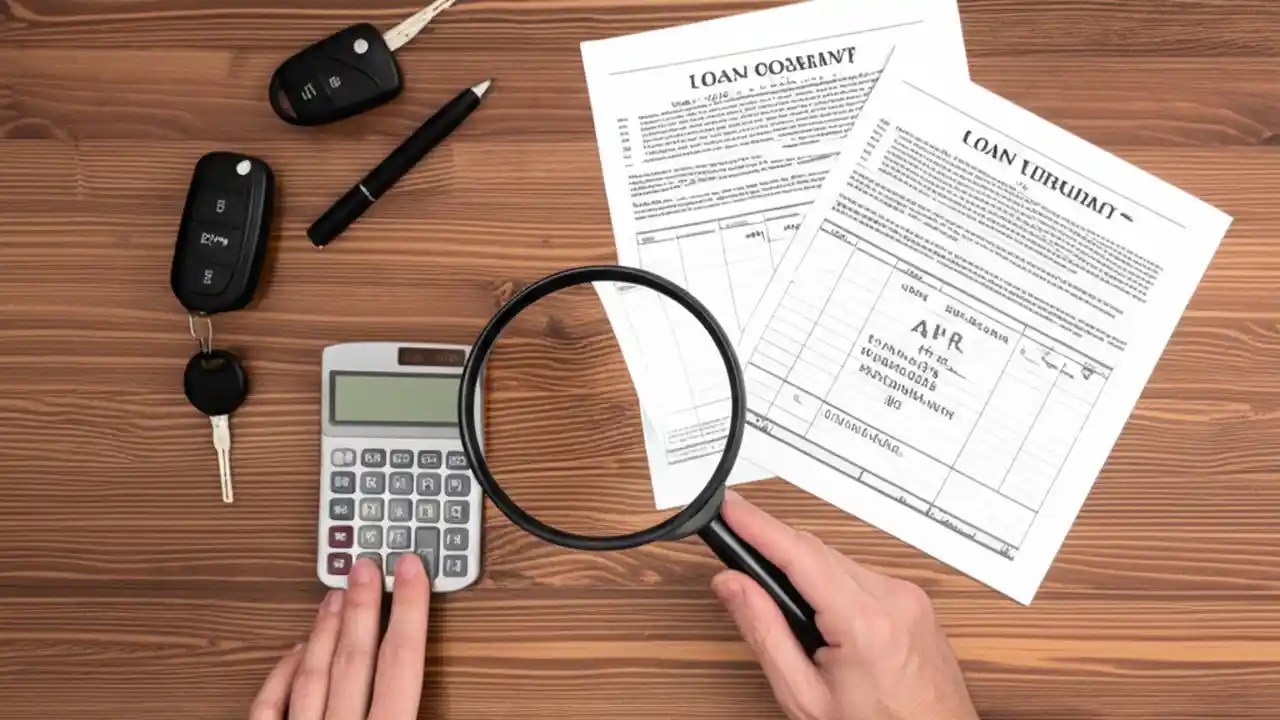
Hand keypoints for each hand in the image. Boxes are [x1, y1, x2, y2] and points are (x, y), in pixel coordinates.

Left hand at [251, 555, 430, 719]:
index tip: (410, 571)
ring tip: (334, 596)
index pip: (402, 662)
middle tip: (364, 568)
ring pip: (313, 677)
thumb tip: (423, 676)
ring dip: (325, 631)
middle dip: (361, 608)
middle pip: (355, 660)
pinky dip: (282, 675)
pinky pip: (269, 708)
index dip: (409, 611)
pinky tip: (295, 651)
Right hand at [712, 491, 977, 719]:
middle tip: (735, 553)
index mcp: (867, 623)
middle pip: (817, 552)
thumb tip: (733, 585)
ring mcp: (910, 597)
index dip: (757, 524)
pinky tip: (816, 608)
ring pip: (838, 560)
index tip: (729, 507)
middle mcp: (895, 599)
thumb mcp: (805, 696)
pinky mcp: (915, 601)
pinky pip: (861, 575)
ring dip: (803, 570)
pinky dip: (831, 582)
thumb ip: (765, 633)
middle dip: (773, 548)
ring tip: (775, 594)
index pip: (799, 554)